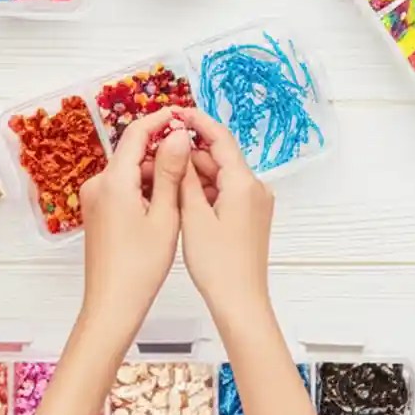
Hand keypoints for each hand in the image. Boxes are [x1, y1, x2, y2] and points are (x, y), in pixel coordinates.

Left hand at [79, 110, 190, 331]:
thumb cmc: (140, 267)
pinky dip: (145, 191)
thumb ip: (172, 172)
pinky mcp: (97, 213)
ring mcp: (94, 199)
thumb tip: (178, 135)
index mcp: (113, 181)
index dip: (160, 120)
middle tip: (195, 161)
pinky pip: (123, 189)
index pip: (136, 134)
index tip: (183, 115)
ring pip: (130, 173)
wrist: (112, 304)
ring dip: (156, 175)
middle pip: (133, 153)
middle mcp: (98, 185)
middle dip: (163, 153)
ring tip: (185, 191)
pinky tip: (165, 208)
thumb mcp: (165, 216)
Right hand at [178, 109, 274, 320]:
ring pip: (222, 176)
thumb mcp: (193, 216)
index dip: (197, 122)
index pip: (220, 138)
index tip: (175, 112)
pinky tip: (181, 198)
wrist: (241, 301)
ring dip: (196, 174)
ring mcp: (255, 204)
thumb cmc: (218, 264)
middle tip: (159, 149)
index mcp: (243, 183)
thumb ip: (185, 178)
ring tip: (164, 175)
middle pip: (221, 157)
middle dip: (191, 152)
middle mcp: (255, 188)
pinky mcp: (251, 218)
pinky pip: (226, 193)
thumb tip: (179, 143)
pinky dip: (205, 191)